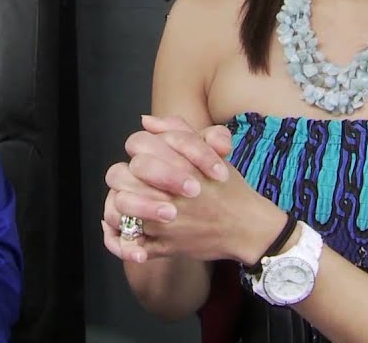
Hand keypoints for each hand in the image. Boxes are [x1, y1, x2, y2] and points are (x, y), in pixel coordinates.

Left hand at [103, 115, 274, 263]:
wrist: (248, 227)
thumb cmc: (227, 188)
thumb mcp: (210, 151)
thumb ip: (178, 130)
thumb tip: (146, 121)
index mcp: (179, 163)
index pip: (137, 144)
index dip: (139, 149)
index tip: (149, 158)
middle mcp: (168, 191)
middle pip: (120, 175)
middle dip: (126, 176)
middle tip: (138, 182)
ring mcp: (164, 221)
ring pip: (120, 207)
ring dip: (122, 204)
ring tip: (134, 205)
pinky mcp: (164, 246)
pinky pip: (130, 243)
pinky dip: (127, 241)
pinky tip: (136, 231)